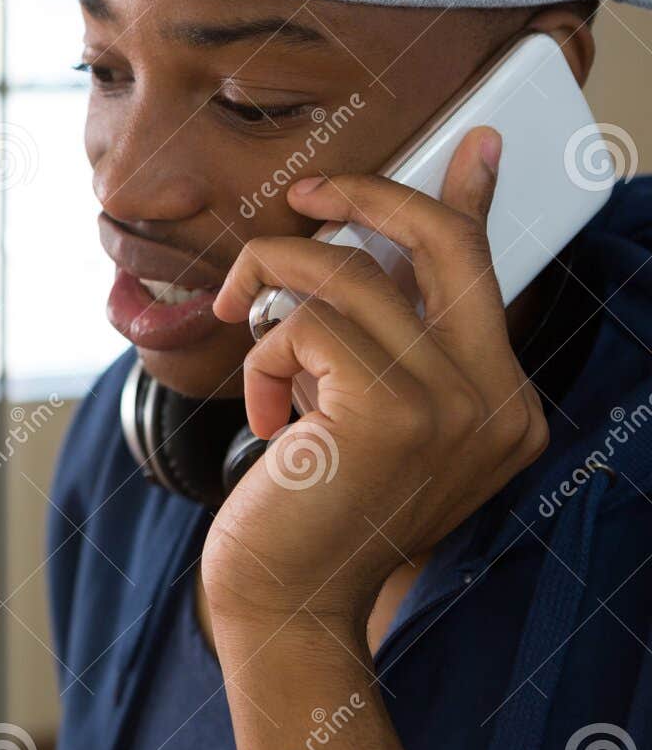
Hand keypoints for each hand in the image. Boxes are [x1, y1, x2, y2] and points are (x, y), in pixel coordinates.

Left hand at [202, 126, 550, 630]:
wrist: (286, 606)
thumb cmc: (310, 510)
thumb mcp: (361, 417)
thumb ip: (383, 343)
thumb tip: (358, 253)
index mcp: (502, 403)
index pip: (485, 272)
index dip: (468, 200)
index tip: (470, 143)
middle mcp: (498, 404)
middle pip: (440, 244)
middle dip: (361, 196)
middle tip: (302, 195)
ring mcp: (455, 409)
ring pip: (344, 275)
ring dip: (270, 292)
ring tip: (249, 339)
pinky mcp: (391, 414)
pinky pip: (304, 326)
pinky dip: (262, 358)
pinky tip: (264, 421)